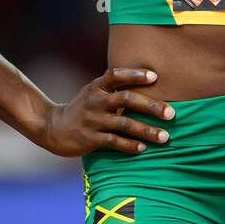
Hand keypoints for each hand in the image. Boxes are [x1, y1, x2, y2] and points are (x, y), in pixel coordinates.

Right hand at [36, 68, 174, 157]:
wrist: (52, 128)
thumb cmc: (83, 108)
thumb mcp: (94, 92)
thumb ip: (115, 88)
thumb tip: (150, 81)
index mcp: (97, 86)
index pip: (116, 75)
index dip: (135, 74)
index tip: (155, 76)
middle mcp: (96, 101)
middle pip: (126, 99)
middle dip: (151, 106)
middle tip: (172, 113)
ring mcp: (93, 120)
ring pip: (124, 124)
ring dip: (147, 130)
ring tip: (165, 137)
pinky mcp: (90, 139)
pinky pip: (114, 142)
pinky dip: (130, 145)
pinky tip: (144, 148)